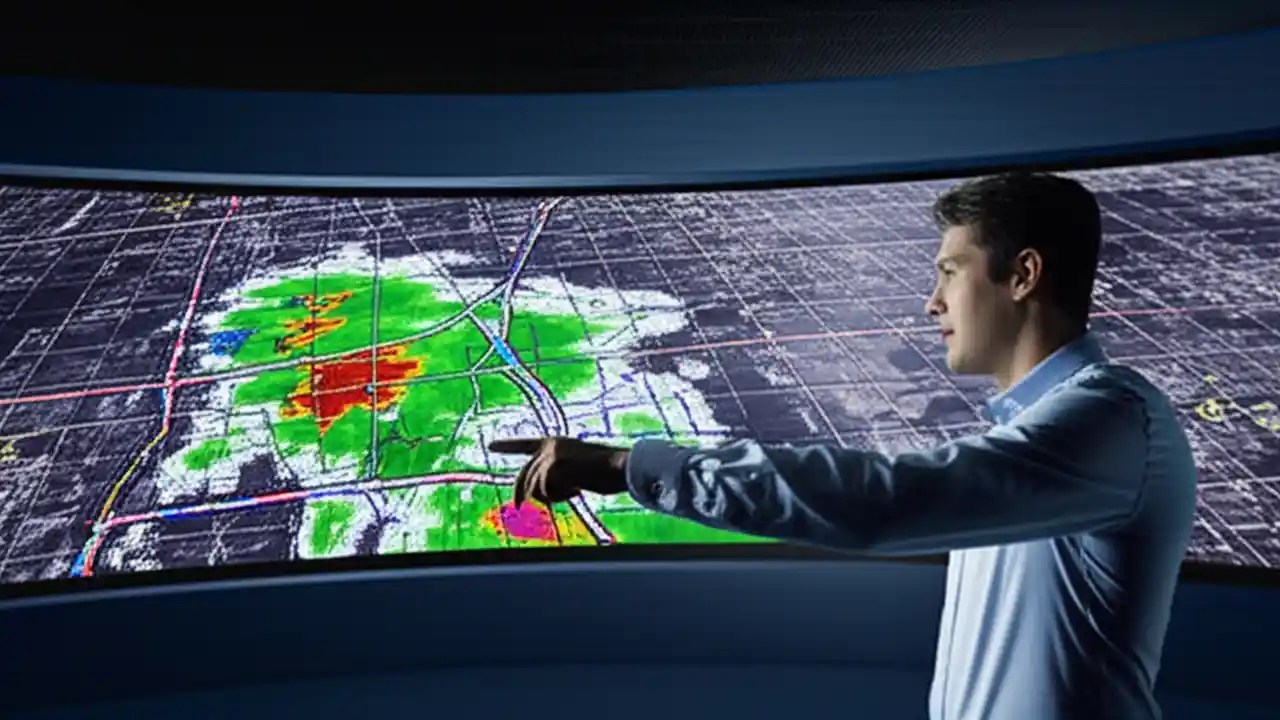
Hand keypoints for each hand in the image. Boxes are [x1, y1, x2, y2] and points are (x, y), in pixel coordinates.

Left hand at [488, 436, 629, 507]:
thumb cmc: (607, 471)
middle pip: (525, 476)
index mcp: (555, 443)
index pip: (525, 444)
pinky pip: (546, 493)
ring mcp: (550, 457)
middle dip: (521, 494)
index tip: (490, 446)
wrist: (620, 466)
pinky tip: (578, 490)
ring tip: (575, 490)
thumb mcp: (576, 468)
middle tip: (517, 507)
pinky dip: (561, 497)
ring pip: (534, 489)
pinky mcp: (552, 468)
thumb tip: (535, 494)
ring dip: (552, 497)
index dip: (507, 445)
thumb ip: (556, 474)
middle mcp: (549, 447)